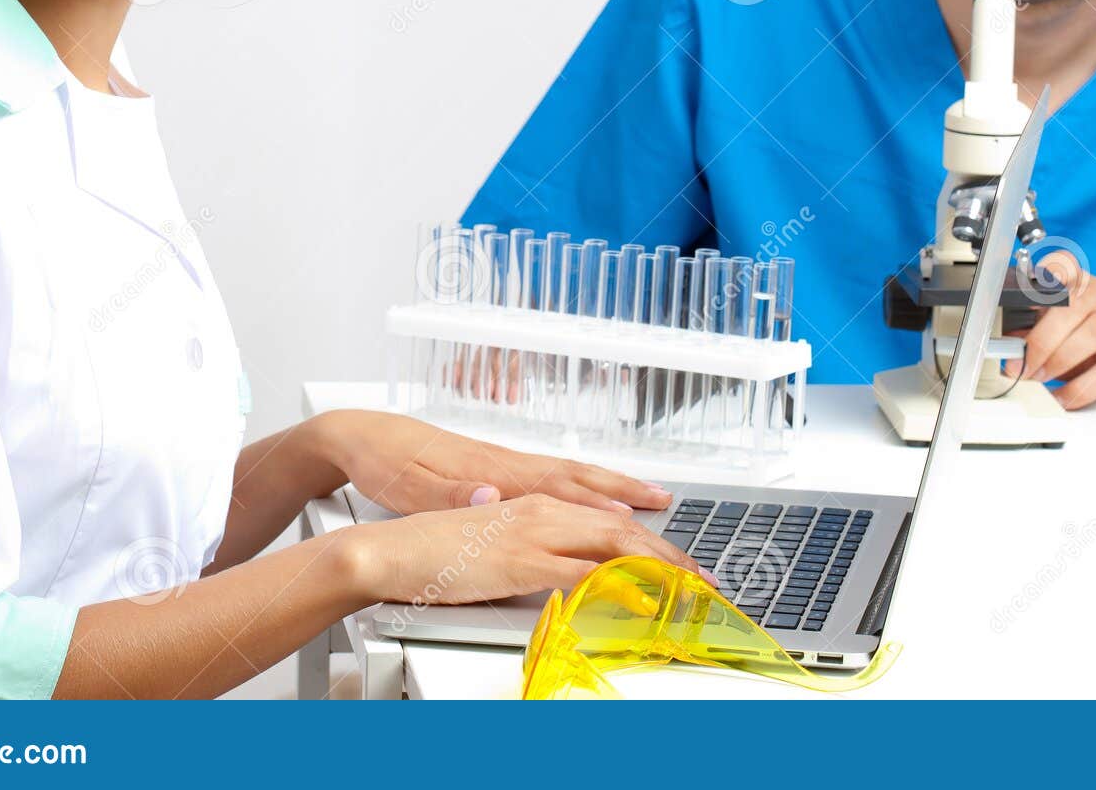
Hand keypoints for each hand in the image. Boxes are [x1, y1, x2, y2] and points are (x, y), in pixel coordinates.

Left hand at [317, 409, 673, 515]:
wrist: (361, 434)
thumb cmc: (386, 462)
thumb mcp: (411, 486)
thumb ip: (453, 494)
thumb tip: (491, 497)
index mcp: (491, 470)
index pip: (556, 487)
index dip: (596, 502)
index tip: (633, 514)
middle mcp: (505, 463)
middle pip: (577, 477)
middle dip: (623, 489)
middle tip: (665, 501)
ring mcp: (505, 462)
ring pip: (570, 473)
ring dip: (612, 484)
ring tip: (649, 494)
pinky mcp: (497, 466)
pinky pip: (555, 475)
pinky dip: (585, 483)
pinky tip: (595, 494)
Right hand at [339, 493, 707, 605]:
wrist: (389, 548)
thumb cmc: (433, 549)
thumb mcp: (493, 545)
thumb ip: (532, 551)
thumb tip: (567, 568)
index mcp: (537, 503)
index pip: (609, 518)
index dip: (652, 538)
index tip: (683, 560)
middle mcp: (542, 511)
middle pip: (623, 528)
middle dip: (671, 553)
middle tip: (706, 578)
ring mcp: (534, 534)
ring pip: (614, 542)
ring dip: (659, 564)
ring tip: (692, 585)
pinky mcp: (521, 561)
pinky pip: (582, 571)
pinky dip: (618, 581)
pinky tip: (643, 593)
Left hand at [1005, 251, 1095, 409]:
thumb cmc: (1095, 340)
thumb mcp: (1061, 329)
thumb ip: (1033, 329)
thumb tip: (1004, 344)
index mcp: (1079, 281)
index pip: (1061, 265)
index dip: (1039, 279)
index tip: (1016, 299)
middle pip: (1072, 305)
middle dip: (1040, 339)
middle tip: (1019, 365)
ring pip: (1095, 332)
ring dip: (1060, 359)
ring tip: (1039, 377)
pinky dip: (1081, 387)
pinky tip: (1063, 397)